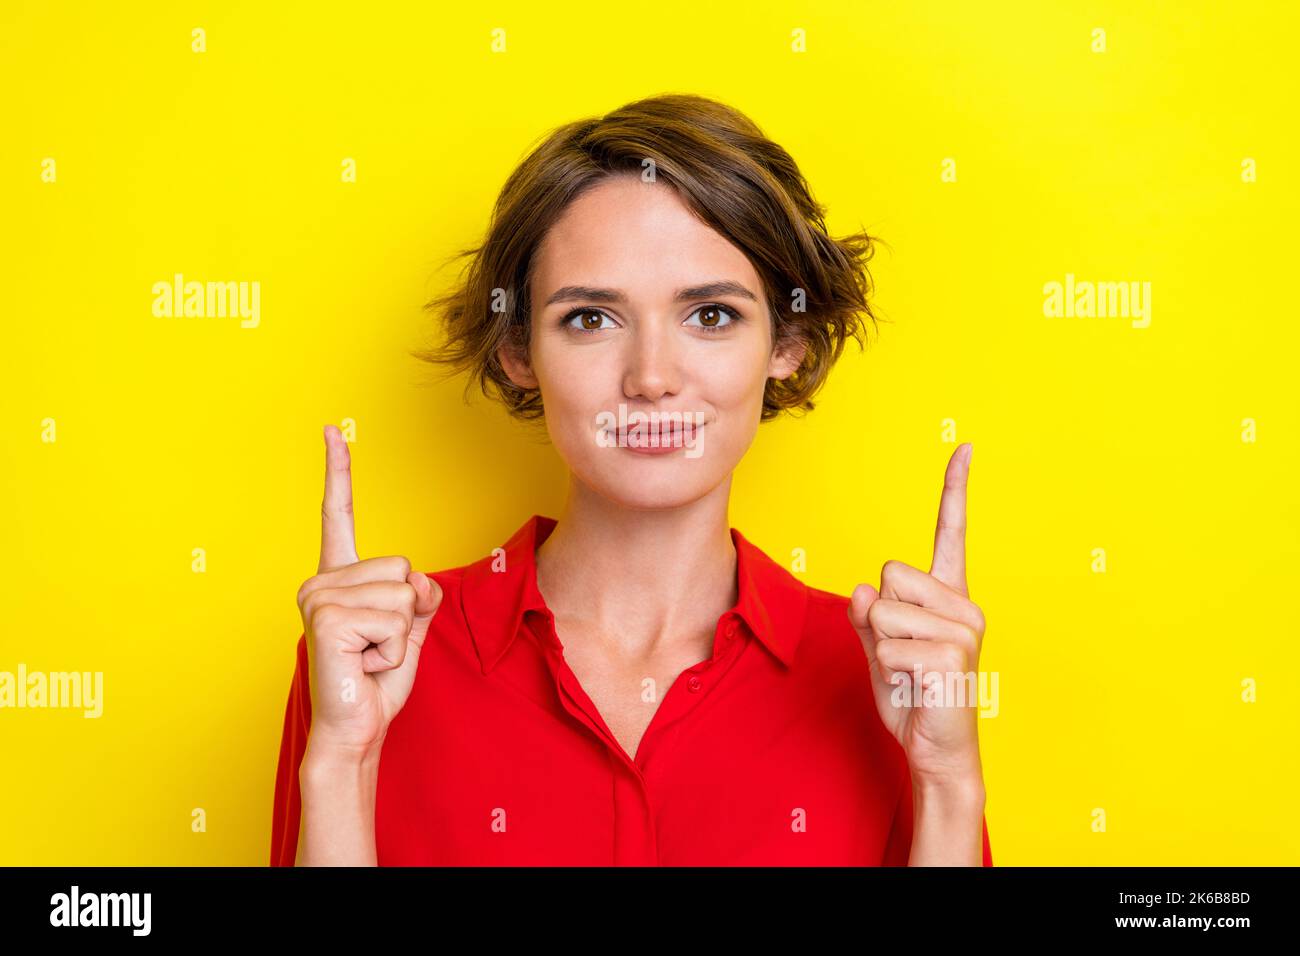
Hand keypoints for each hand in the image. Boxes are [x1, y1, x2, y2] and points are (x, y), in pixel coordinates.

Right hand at [295, 425, 441, 760]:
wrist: (358, 726)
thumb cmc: (378, 679)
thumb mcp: (410, 628)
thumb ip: (418, 594)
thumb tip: (418, 581)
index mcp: (339, 577)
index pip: (339, 515)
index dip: (338, 471)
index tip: (331, 429)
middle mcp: (321, 580)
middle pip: (405, 568)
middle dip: (410, 612)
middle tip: (378, 646)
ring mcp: (318, 598)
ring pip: (404, 595)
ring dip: (402, 635)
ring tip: (370, 657)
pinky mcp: (326, 620)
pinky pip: (395, 620)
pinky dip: (392, 649)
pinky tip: (364, 663)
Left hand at [847, 443, 985, 788]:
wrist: (934, 747)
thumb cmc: (909, 693)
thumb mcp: (878, 644)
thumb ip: (868, 611)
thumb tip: (865, 589)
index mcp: (948, 595)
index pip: (950, 533)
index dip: (955, 490)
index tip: (964, 447)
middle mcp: (963, 605)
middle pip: (889, 573)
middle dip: (879, 615)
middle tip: (903, 654)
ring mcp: (962, 629)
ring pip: (883, 610)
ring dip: (882, 646)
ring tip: (908, 673)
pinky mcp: (952, 656)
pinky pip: (887, 646)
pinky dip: (888, 670)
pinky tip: (914, 688)